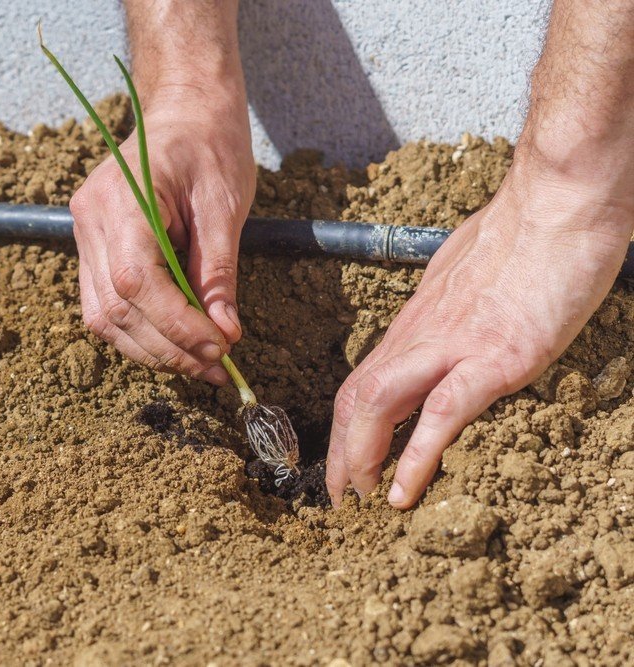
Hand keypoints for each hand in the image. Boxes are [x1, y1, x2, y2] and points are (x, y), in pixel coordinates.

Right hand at [70, 86, 254, 383]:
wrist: (184, 106)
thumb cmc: (210, 143)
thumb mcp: (225, 205)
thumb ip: (219, 273)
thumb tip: (223, 333)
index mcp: (123, 199)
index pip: (136, 282)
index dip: (175, 326)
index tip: (218, 349)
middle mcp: (90, 219)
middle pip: (115, 308)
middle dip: (167, 348)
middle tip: (215, 368)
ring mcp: (84, 233)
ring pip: (103, 317)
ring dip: (151, 349)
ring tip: (199, 362)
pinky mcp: (92, 246)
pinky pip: (104, 304)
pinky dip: (138, 332)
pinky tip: (174, 341)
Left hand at [326, 163, 633, 507]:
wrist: (560, 202)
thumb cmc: (526, 233)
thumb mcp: (471, 275)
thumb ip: (454, 307)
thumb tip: (454, 325)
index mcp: (418, 321)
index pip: (363, 379)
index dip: (345, 425)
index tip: (343, 460)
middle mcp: (422, 335)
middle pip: (356, 397)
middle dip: (340, 451)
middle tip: (339, 494)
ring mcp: (454, 346)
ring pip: (378, 404)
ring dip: (360, 456)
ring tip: (360, 498)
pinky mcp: (494, 357)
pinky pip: (441, 414)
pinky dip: (416, 457)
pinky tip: (404, 492)